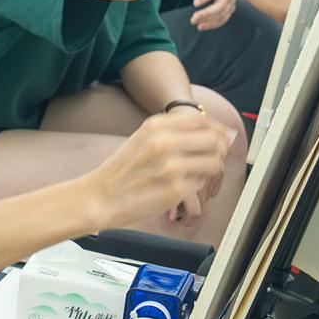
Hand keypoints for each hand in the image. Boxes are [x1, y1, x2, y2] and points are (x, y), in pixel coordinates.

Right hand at [88, 109, 229, 227]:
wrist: (100, 197)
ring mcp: (171, 167)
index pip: (201, 120)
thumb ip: (172, 131)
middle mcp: (164, 143)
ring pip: (213, 162)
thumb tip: (213, 132)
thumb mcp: (142, 138)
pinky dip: (197, 185)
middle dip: (218, 149)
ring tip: (199, 173)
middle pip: (212, 139)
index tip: (213, 139)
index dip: (212, 130)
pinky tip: (183, 186)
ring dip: (211, 168)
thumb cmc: (122, 170)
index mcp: (155, 126)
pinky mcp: (176, 190)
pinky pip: (202, 183)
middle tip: (213, 157)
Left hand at [190, 0, 236, 31]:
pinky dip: (212, 25)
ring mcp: (231, 3)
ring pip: (221, 15)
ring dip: (208, 21)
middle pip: (220, 6)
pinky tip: (201, 26)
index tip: (194, 3)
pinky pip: (223, 19)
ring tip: (194, 22)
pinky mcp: (230, 10)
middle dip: (206, 14)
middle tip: (193, 19)